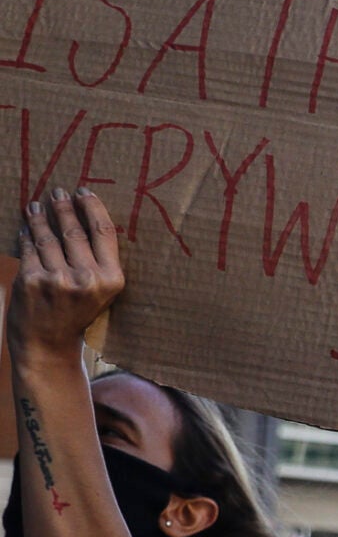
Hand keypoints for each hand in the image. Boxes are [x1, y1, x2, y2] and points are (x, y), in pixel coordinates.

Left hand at [11, 189, 123, 357]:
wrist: (47, 345)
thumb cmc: (75, 314)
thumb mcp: (99, 292)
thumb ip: (97, 262)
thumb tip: (83, 219)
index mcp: (111, 280)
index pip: (103, 233)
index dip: (92, 207)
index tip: (84, 192)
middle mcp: (86, 279)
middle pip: (74, 231)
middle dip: (63, 207)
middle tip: (57, 192)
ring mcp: (56, 280)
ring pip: (47, 237)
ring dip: (40, 218)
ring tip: (36, 206)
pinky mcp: (31, 281)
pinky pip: (28, 249)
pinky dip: (26, 235)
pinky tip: (26, 227)